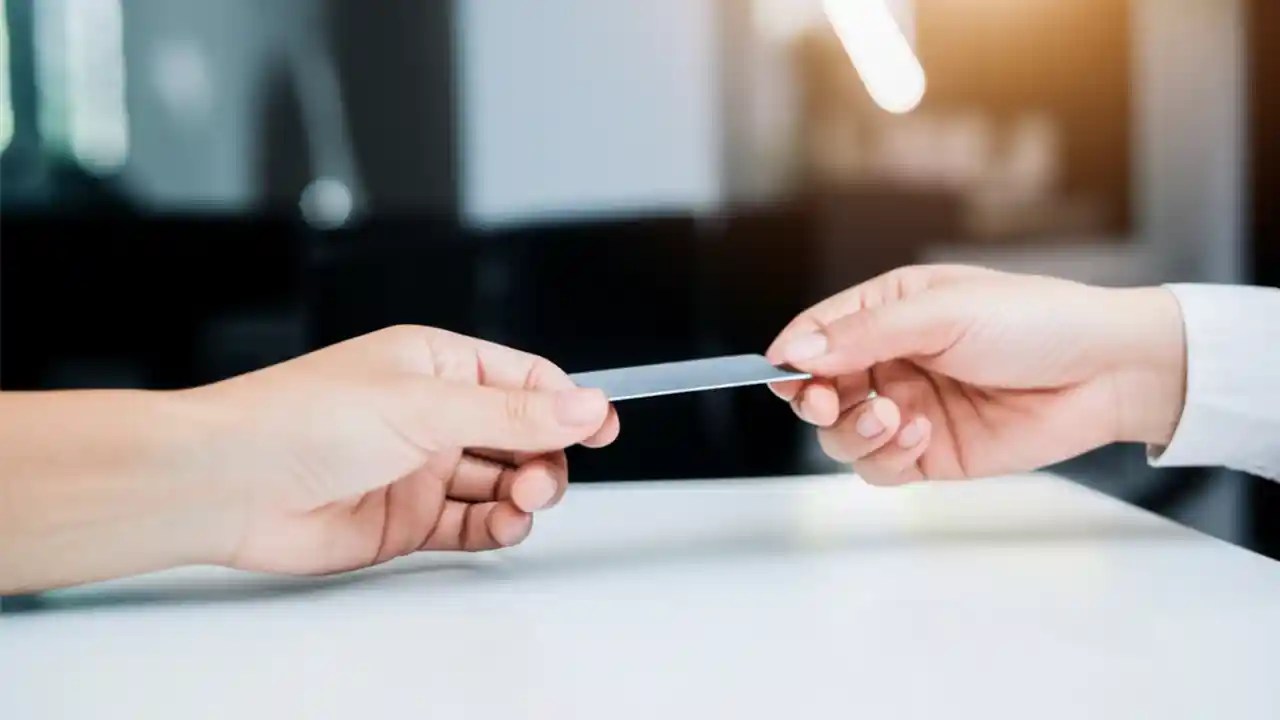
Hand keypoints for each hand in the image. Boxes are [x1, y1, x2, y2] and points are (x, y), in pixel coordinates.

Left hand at [184, 326, 618, 574]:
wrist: (229, 484)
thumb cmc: (302, 418)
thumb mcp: (424, 405)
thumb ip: (511, 414)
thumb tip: (587, 404)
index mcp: (436, 364)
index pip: (525, 380)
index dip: (568, 404)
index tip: (605, 428)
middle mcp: (432, 414)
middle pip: (522, 437)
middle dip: (544, 457)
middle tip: (542, 478)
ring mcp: (422, 468)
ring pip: (502, 483)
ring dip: (524, 495)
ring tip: (519, 503)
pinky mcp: (408, 519)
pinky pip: (472, 524)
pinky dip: (496, 528)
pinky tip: (501, 526)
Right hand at [767, 266, 1186, 484]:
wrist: (1107, 372)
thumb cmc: (1037, 321)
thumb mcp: (943, 311)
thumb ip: (864, 333)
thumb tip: (795, 350)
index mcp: (887, 311)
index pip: (816, 334)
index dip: (791, 355)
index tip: (783, 374)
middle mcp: (890, 360)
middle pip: (817, 389)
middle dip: (815, 399)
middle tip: (830, 401)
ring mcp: (907, 408)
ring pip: (840, 433)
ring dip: (854, 430)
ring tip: (892, 418)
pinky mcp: (929, 452)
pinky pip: (878, 467)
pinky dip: (885, 457)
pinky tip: (919, 435)